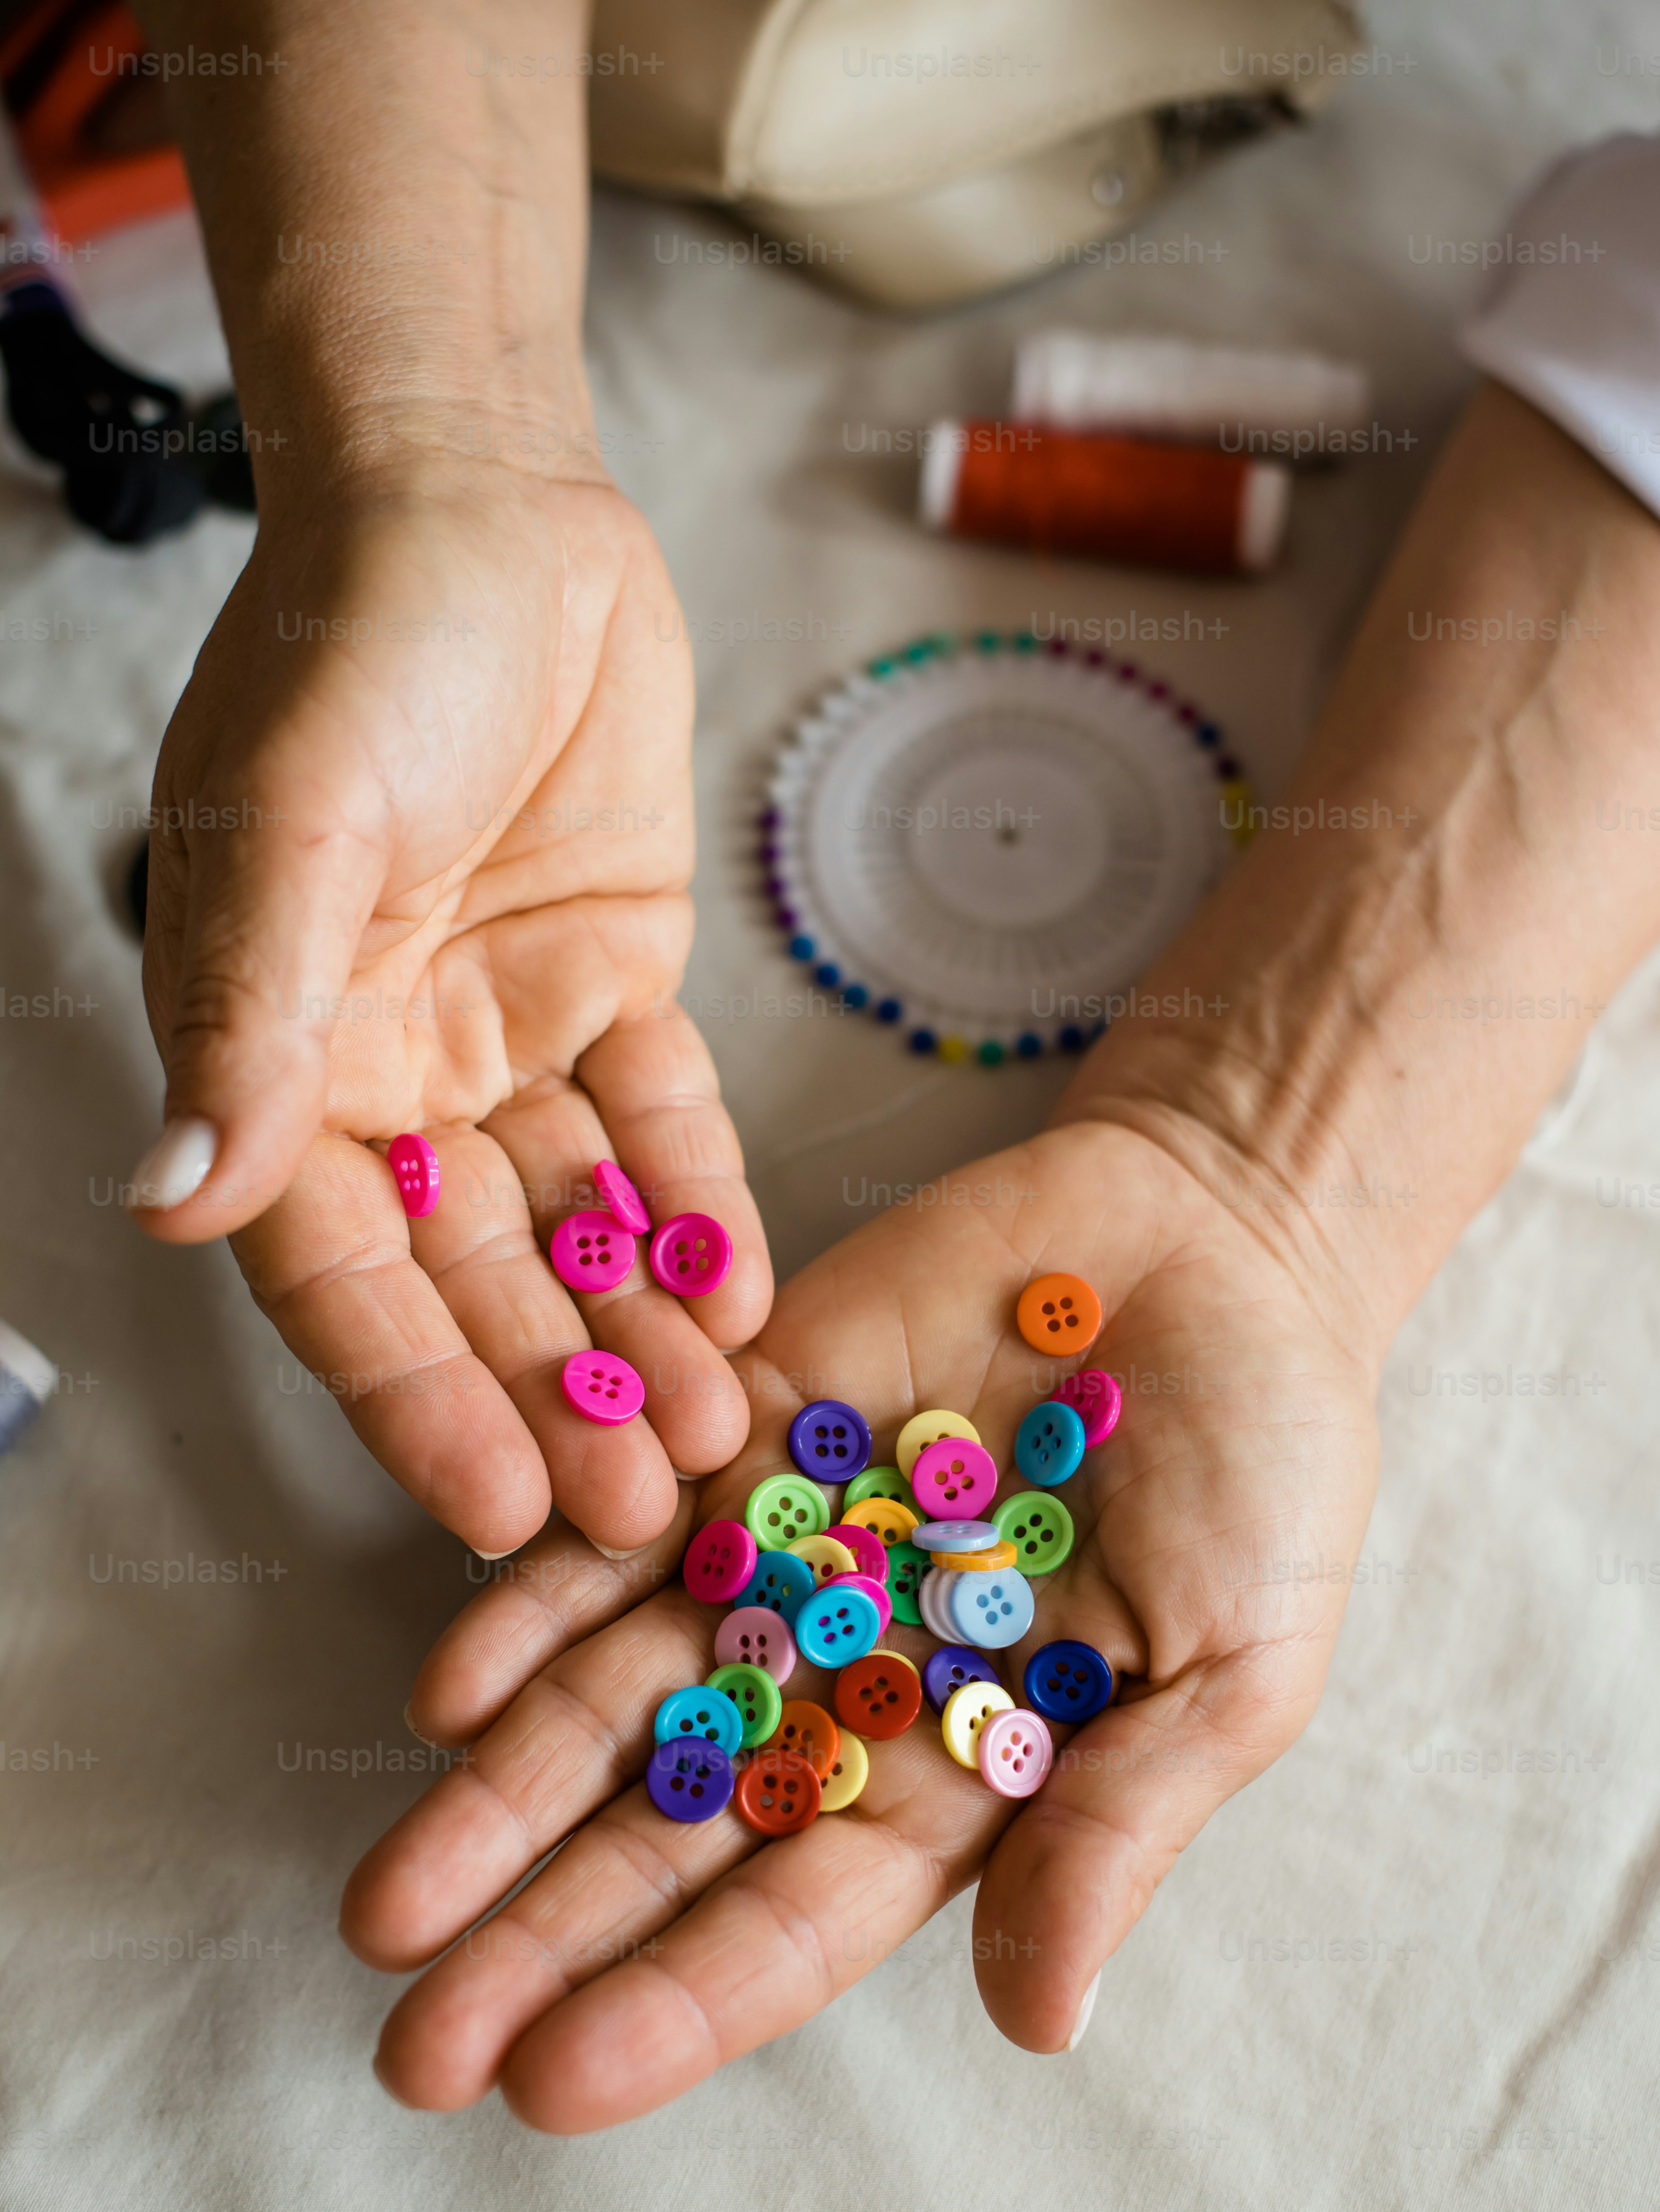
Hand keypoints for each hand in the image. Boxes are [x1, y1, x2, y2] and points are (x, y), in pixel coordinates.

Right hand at [136, 467, 770, 1553]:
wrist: (488, 509)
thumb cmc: (357, 645)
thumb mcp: (296, 825)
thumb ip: (249, 1019)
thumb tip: (172, 1201)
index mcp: (282, 1061)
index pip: (341, 1274)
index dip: (417, 1399)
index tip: (498, 1508)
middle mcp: (390, 1073)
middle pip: (475, 1279)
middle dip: (559, 1398)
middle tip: (647, 1518)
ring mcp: (506, 1036)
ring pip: (579, 1228)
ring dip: (645, 1336)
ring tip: (726, 1446)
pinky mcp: (614, 985)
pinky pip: (664, 1126)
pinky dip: (702, 1211)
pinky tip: (752, 1301)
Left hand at [341, 1116, 1379, 2129]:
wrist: (1220, 1245)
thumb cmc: (1266, 1468)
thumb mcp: (1234, 1665)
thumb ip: (1118, 1828)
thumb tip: (1033, 2027)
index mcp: (959, 1773)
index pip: (801, 1918)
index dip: (683, 2003)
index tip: (556, 2085)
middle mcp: (841, 1686)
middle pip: (674, 1836)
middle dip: (543, 1942)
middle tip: (415, 2054)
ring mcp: (778, 1562)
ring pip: (612, 1705)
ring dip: (495, 1805)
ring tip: (381, 1916)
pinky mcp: (739, 1437)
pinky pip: (614, 1535)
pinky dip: (529, 1609)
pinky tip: (445, 1696)